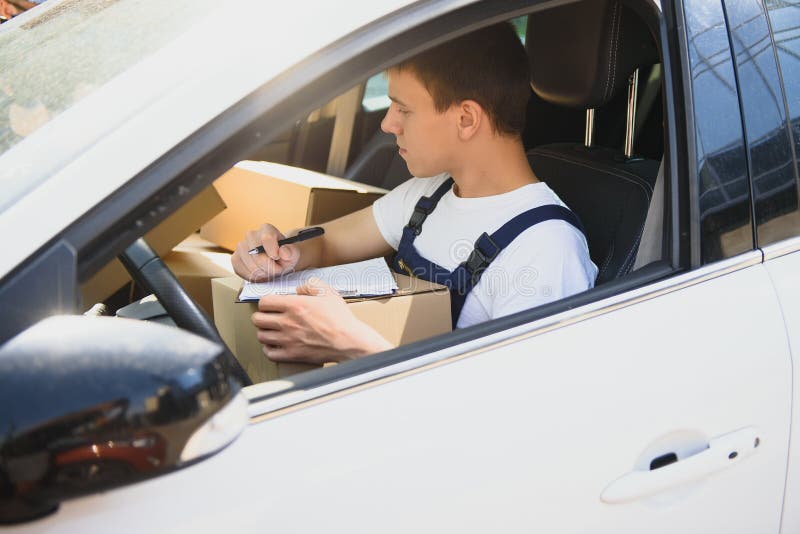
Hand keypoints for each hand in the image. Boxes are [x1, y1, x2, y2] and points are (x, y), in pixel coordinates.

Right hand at [231, 223, 300, 282]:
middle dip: (268, 266)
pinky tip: (260, 274)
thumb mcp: (293, 254)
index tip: (277, 258)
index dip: (273, 251)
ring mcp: (241, 246)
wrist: (277, 262)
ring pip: (249, 264)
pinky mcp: (235, 258)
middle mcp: (251, 235)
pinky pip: (241, 270)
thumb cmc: (285, 257)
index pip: (266, 238)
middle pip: (255, 253)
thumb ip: (291, 252)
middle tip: (276, 269)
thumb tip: (282, 251)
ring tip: (269, 272)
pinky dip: (252, 276)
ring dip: (261, 272)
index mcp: (266, 229)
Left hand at [251, 278, 392, 363]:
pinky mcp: (291, 355)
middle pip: (257, 319)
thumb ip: (310, 285)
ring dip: (264, 332)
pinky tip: (275, 344)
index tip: (270, 304)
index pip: (264, 302)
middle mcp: (286, 322)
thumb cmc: (340, 318)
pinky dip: (269, 348)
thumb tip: (299, 289)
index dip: (265, 302)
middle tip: (268, 316)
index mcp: (294, 305)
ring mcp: (287, 340)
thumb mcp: (328, 292)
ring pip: (261, 336)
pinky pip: (269, 353)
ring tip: (271, 330)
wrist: (348, 341)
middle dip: (261, 316)